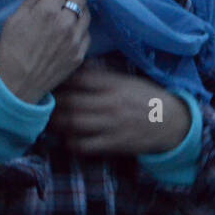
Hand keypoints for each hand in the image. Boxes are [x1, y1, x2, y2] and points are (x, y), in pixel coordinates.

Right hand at [0, 0, 90, 103]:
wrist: (18, 83)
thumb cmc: (11, 50)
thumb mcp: (15, 20)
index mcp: (47, 11)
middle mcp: (66, 22)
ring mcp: (77, 38)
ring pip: (88, 11)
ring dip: (80, 5)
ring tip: (69, 7)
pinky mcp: (82, 52)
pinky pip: (87, 32)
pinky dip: (81, 26)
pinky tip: (71, 27)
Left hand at [48, 64, 191, 155]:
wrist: (174, 123)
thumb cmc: (149, 98)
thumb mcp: (129, 81)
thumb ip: (103, 77)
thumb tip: (76, 69)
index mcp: (115, 84)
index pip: (79, 79)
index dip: (60, 80)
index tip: (49, 81)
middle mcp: (111, 103)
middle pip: (70, 102)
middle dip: (51, 103)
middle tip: (40, 103)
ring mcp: (112, 124)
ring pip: (72, 123)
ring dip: (56, 123)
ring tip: (48, 120)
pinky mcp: (114, 143)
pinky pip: (83, 145)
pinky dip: (71, 142)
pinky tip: (68, 138)